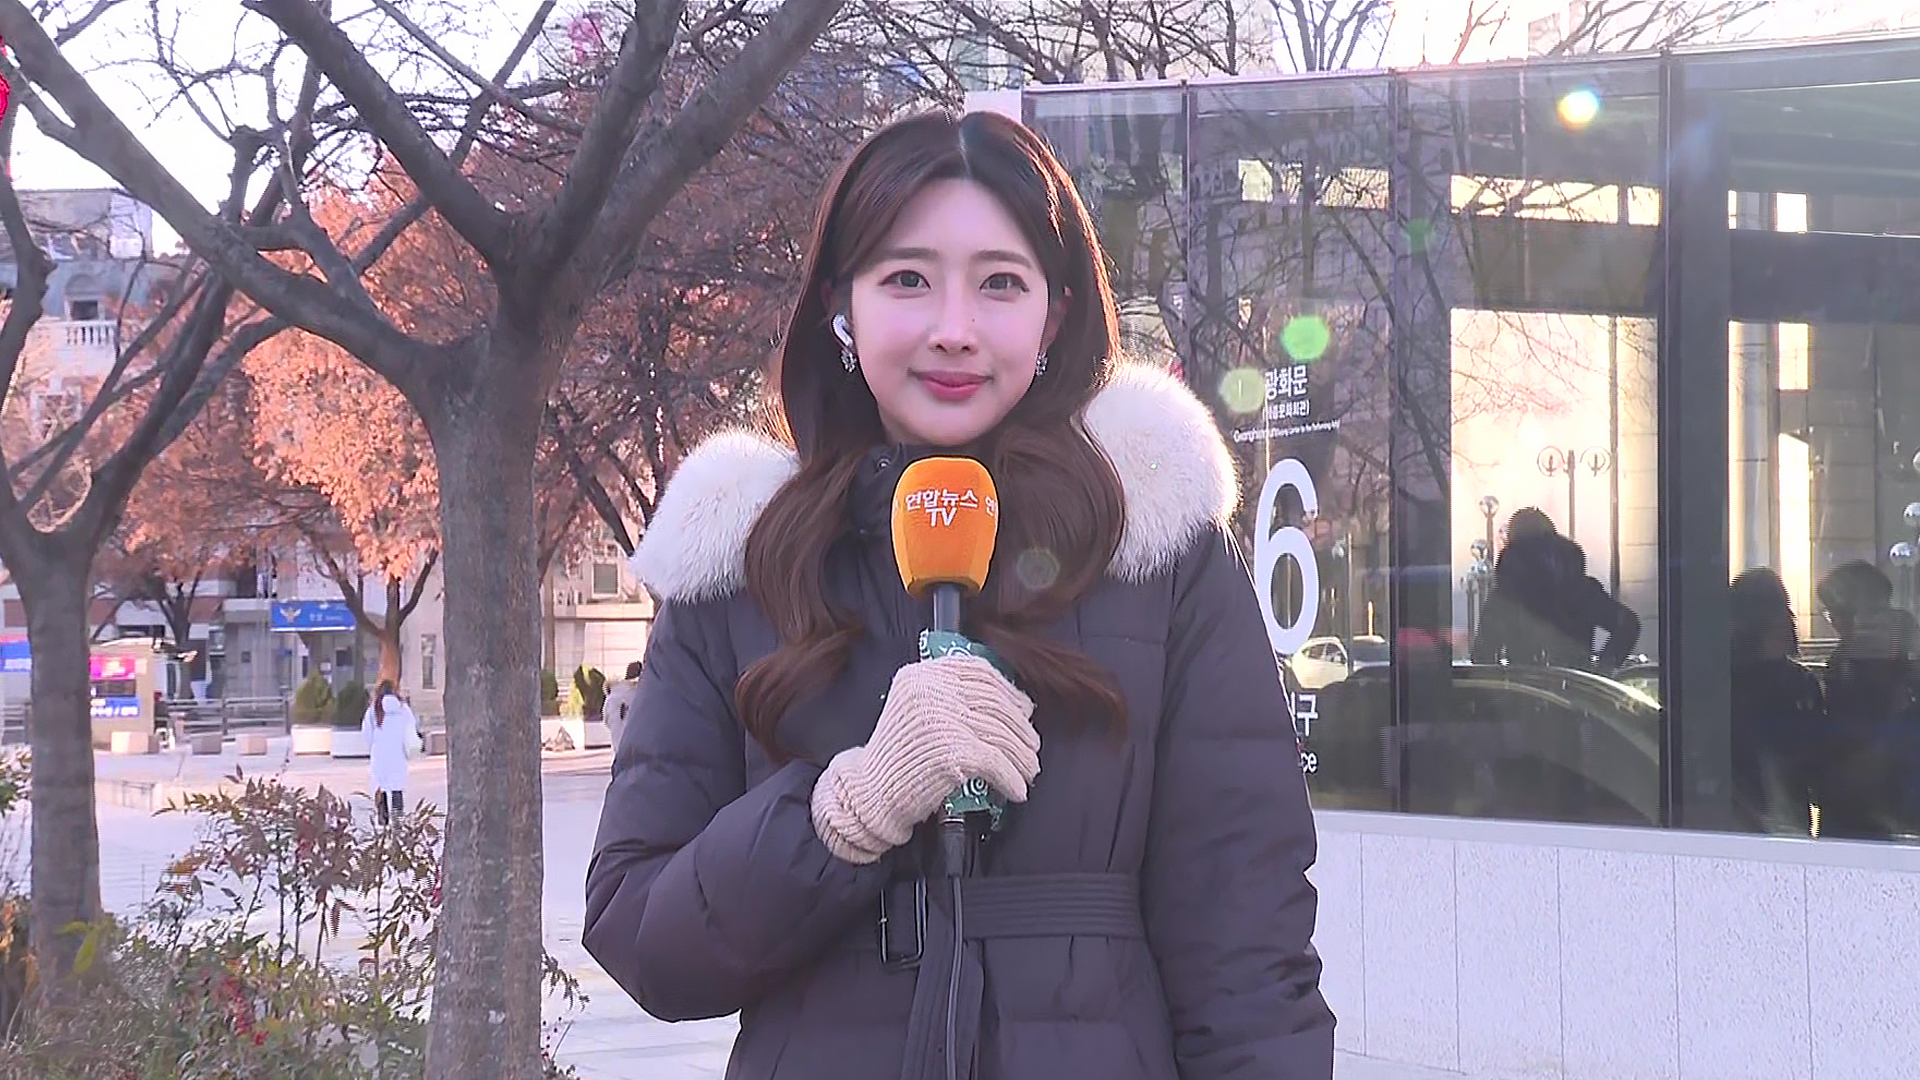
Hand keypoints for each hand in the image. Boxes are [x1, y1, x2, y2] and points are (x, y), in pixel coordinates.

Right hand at [810, 655, 1039, 863]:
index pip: (979, 672)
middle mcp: (932, 690)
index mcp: (923, 674)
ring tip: (1028, 771)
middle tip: (1031, 747)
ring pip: (1000, 735)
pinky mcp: (952, 750)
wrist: (869, 791)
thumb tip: (1015, 703)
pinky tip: (1017, 790)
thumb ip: (952, 696)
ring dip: (1021, 758)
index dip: (1008, 691)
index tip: (1023, 709)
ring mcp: (942, 718)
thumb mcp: (917, 709)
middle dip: (1020, 729)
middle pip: (995, 704)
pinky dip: (1011, 778)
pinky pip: (996, 762)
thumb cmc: (897, 756)